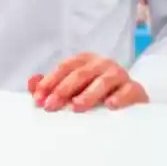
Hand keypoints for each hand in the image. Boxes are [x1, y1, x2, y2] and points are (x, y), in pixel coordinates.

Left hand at [28, 53, 148, 111]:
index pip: (64, 68)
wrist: (130, 99)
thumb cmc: (95, 92)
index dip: (50, 82)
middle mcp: (102, 64)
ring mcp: (119, 75)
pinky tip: (110, 105)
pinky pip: (128, 90)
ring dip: (88, 94)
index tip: (39, 98)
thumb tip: (32, 82)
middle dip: (63, 90)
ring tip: (77, 106)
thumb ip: (51, 85)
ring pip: (103, 81)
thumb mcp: (72, 88)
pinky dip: (119, 97)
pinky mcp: (135, 88)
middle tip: (51, 105)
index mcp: (84, 61)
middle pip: (80, 74)